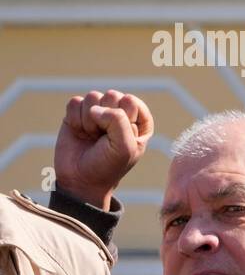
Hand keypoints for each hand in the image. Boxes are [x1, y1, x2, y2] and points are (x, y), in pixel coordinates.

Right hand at [54, 90, 153, 209]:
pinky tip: (79, 132)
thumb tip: (95, 108)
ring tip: (92, 136)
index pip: (132, 101)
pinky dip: (75, 119)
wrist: (81, 180)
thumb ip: (118, 121)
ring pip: (92, 97)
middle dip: (105, 118)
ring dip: (89, 120)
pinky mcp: (77, 113)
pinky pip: (75, 102)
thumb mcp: (124, 147)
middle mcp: (119, 113)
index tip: (120, 137)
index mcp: (139, 120)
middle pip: (112, 95)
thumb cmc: (109, 165)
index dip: (123, 118)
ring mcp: (98, 112)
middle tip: (103, 138)